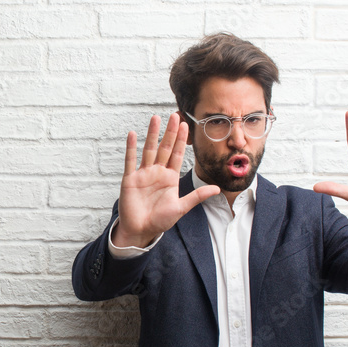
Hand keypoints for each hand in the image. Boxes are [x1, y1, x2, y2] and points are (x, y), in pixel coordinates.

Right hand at [112, 113, 220, 247]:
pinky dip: (131, 148)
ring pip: (148, 150)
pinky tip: (133, 135)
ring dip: (152, 134)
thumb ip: (197, 196)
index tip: (186, 125)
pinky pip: (131, 161)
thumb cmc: (159, 221)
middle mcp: (157, 172)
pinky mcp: (130, 179)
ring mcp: (143, 174)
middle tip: (174, 116)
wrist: (140, 231)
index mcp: (170, 177)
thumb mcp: (181, 208)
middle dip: (170, 132)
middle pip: (164, 148)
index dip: (181, 140)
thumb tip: (217, 189)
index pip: (177, 154)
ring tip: (155, 118)